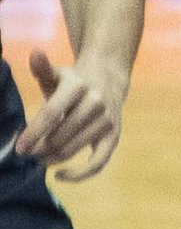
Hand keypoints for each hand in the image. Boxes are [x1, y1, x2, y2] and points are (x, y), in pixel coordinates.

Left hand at [16, 48, 126, 179]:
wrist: (109, 80)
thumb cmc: (73, 82)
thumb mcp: (57, 75)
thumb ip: (43, 68)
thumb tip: (35, 53)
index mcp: (78, 86)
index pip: (51, 113)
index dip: (33, 133)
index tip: (19, 148)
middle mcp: (95, 103)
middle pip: (61, 135)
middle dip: (40, 148)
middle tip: (28, 154)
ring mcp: (106, 121)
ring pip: (73, 148)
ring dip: (53, 158)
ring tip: (41, 158)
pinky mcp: (114, 136)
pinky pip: (98, 162)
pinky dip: (79, 174)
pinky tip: (60, 175)